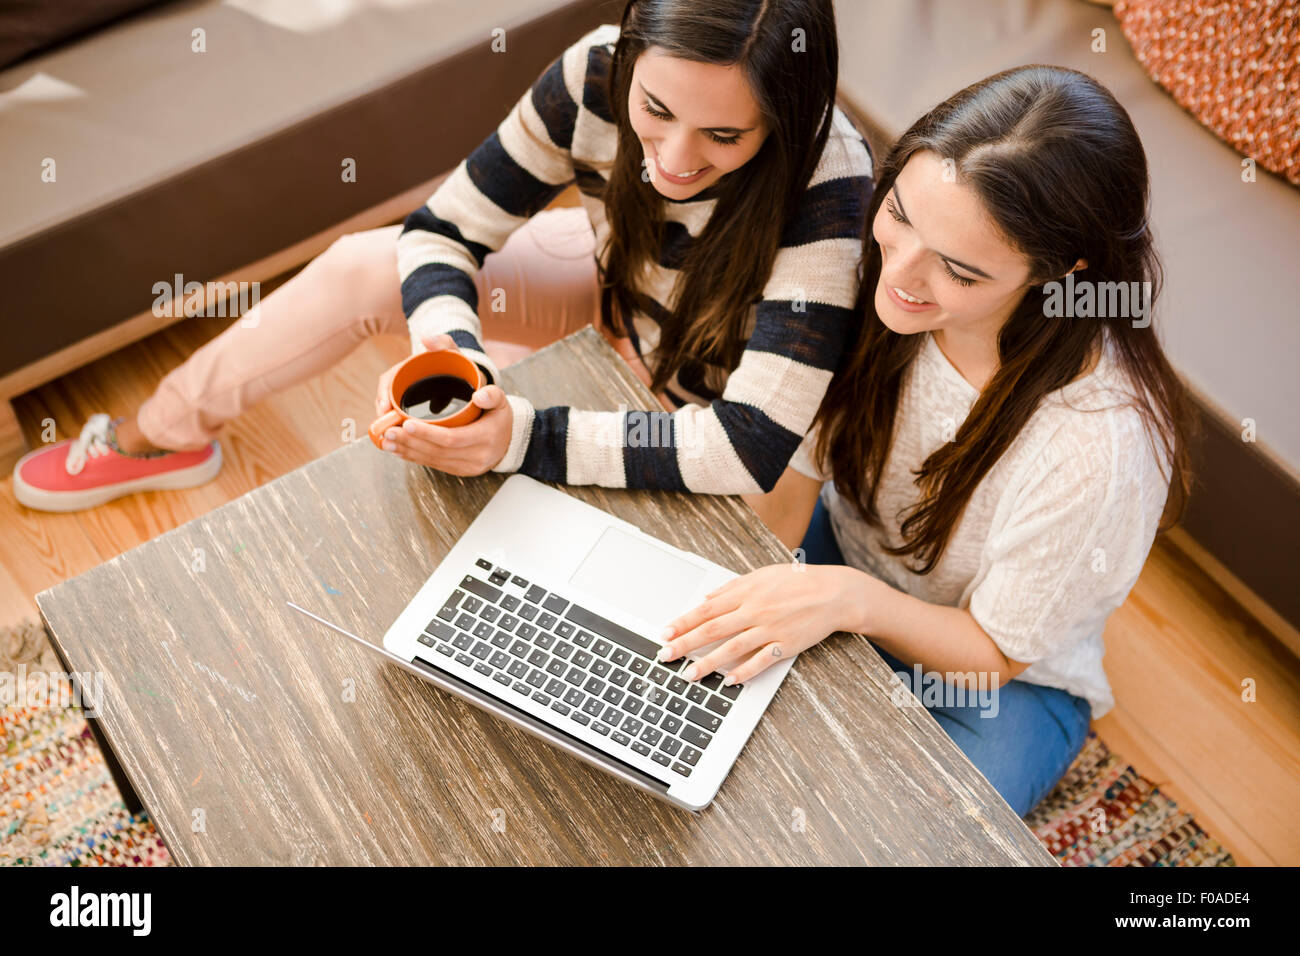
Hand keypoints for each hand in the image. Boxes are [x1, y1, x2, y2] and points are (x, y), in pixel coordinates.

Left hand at [377, 334, 513, 475]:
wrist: (511, 440)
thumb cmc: (500, 417)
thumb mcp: (501, 400)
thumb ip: (491, 393)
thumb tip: (479, 393)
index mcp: (486, 437)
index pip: (452, 438)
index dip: (427, 433)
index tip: (406, 423)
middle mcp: (477, 456)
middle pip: (438, 451)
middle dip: (410, 442)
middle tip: (388, 432)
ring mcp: (468, 466)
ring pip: (433, 460)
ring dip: (408, 451)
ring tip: (386, 442)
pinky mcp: (460, 471)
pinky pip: (434, 465)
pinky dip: (414, 457)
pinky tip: (399, 451)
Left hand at [658, 564, 859, 685]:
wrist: (833, 593)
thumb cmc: (797, 581)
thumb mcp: (761, 575)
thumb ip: (732, 587)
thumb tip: (707, 598)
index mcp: (746, 592)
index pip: (706, 610)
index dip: (683, 622)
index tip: (665, 633)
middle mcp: (755, 611)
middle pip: (713, 629)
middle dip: (685, 644)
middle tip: (665, 656)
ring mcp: (770, 630)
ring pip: (732, 648)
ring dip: (708, 663)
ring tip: (689, 674)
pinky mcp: (785, 646)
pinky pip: (760, 662)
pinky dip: (744, 672)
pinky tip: (729, 682)